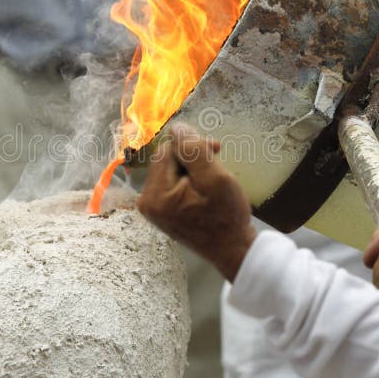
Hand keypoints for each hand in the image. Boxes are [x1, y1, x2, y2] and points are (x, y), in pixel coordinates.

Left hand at [137, 123, 255, 281]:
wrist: (232, 249)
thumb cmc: (227, 217)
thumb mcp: (215, 179)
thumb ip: (193, 150)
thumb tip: (177, 127)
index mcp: (155, 196)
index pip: (168, 150)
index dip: (192, 146)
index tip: (216, 150)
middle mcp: (146, 201)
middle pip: (165, 158)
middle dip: (191, 156)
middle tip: (217, 160)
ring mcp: (152, 207)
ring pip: (170, 168)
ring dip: (192, 167)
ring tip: (212, 179)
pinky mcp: (160, 210)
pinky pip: (171, 181)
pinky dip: (189, 179)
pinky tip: (204, 187)